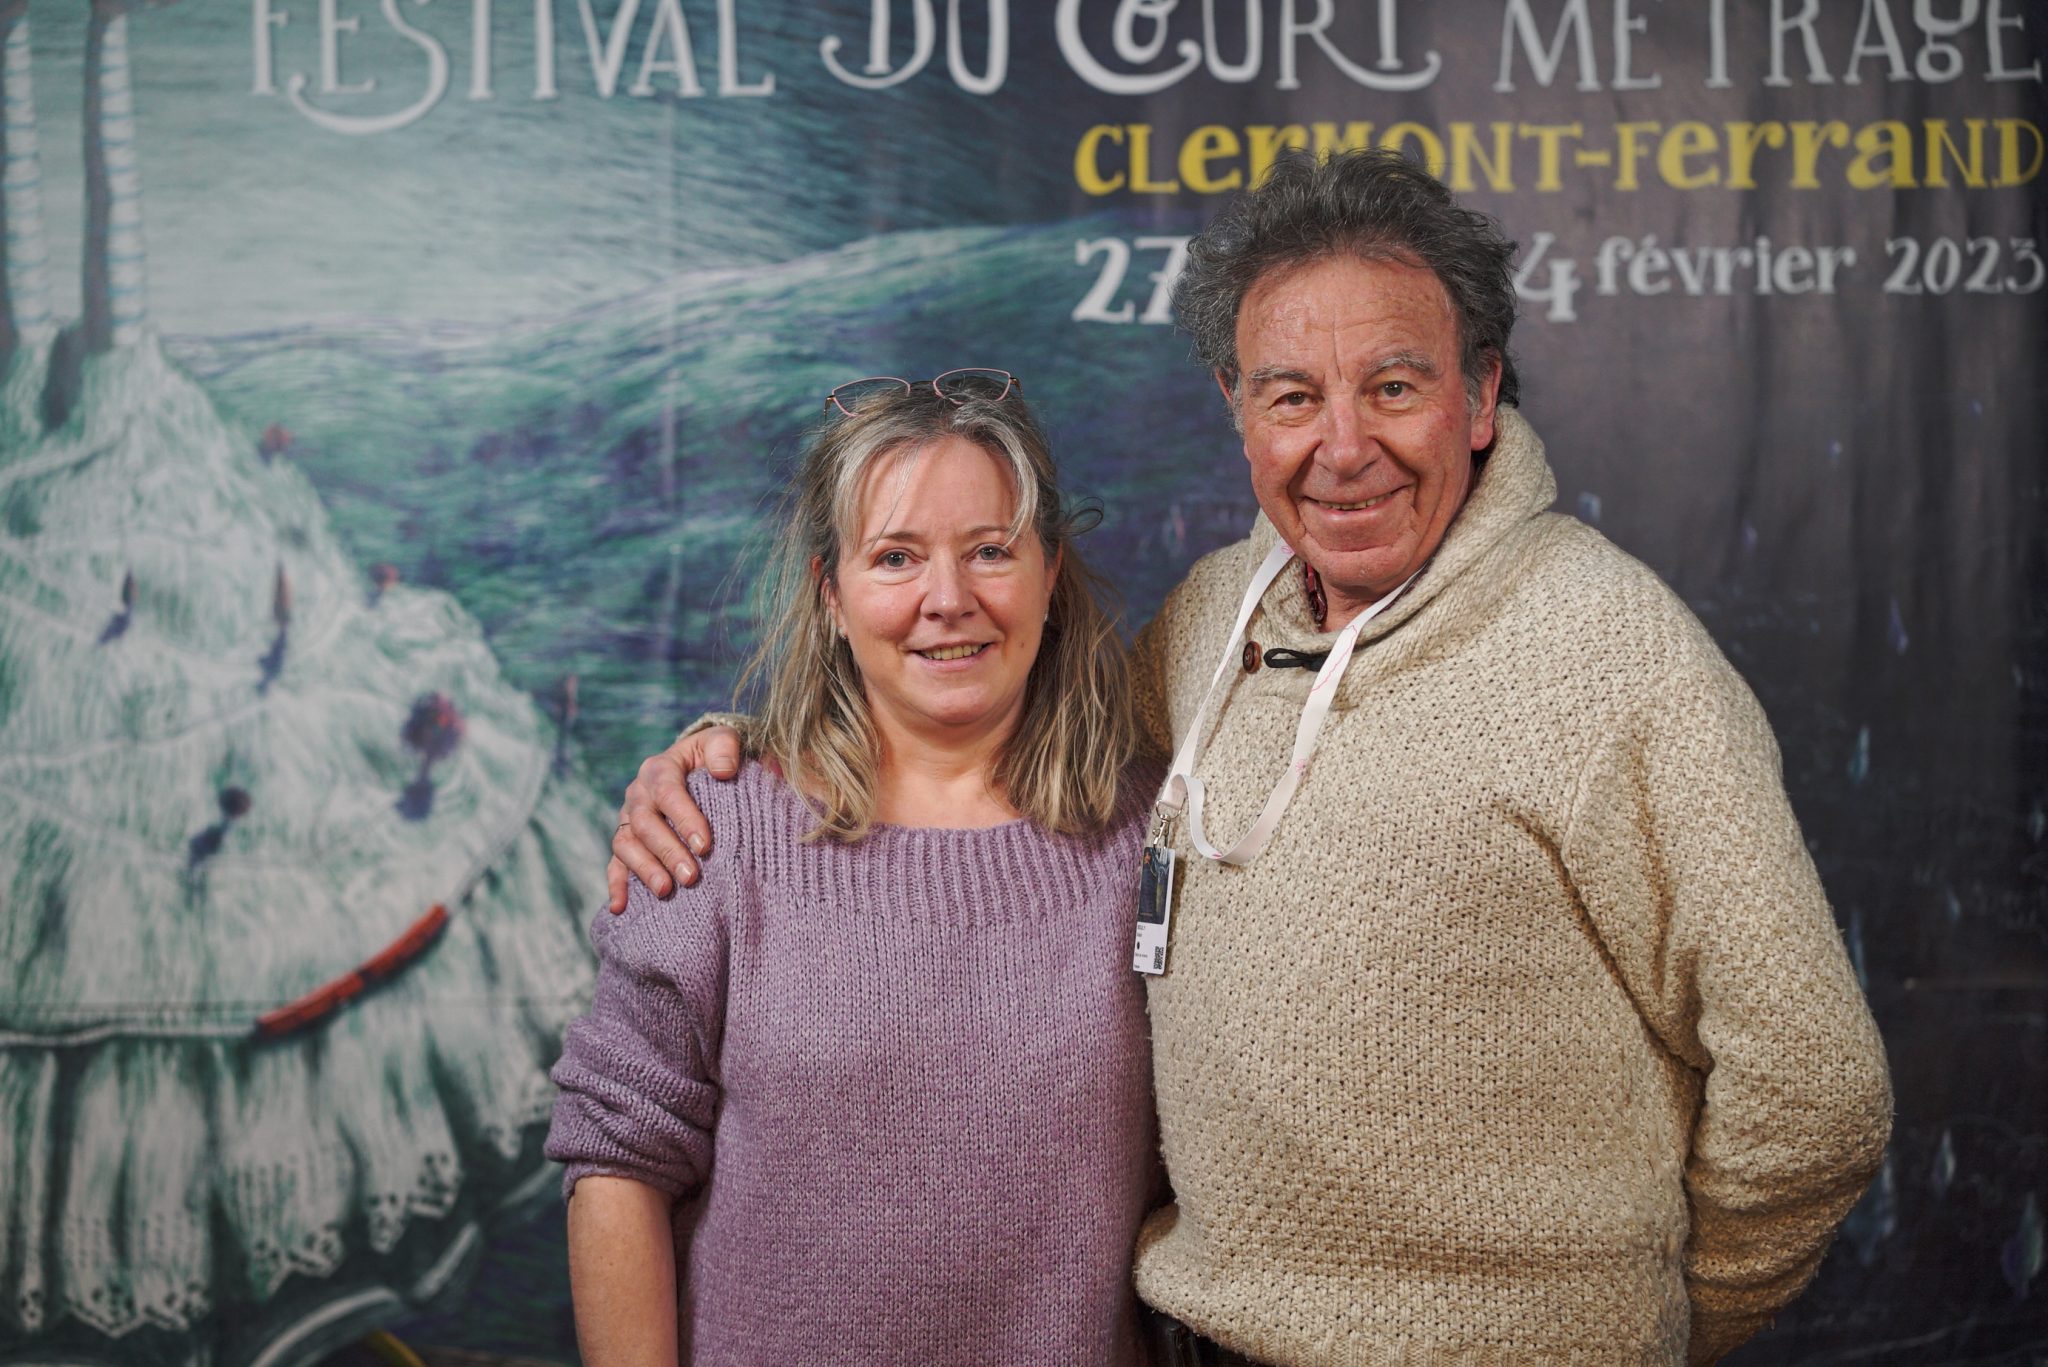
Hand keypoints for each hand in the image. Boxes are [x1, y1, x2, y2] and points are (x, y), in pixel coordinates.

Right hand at [606, 725, 742, 909]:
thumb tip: (723, 771)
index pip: (668, 792)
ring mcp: (629, 819)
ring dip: (644, 869)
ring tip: (666, 891)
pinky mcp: (628, 841)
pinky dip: (616, 885)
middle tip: (690, 876)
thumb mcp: (722, 741)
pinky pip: (615, 864)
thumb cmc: (714, 756)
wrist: (699, 768)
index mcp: (659, 768)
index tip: (705, 844)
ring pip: (626, 845)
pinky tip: (621, 908)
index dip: (684, 818)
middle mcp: (638, 794)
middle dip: (667, 851)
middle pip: (645, 824)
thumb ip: (725, 748)